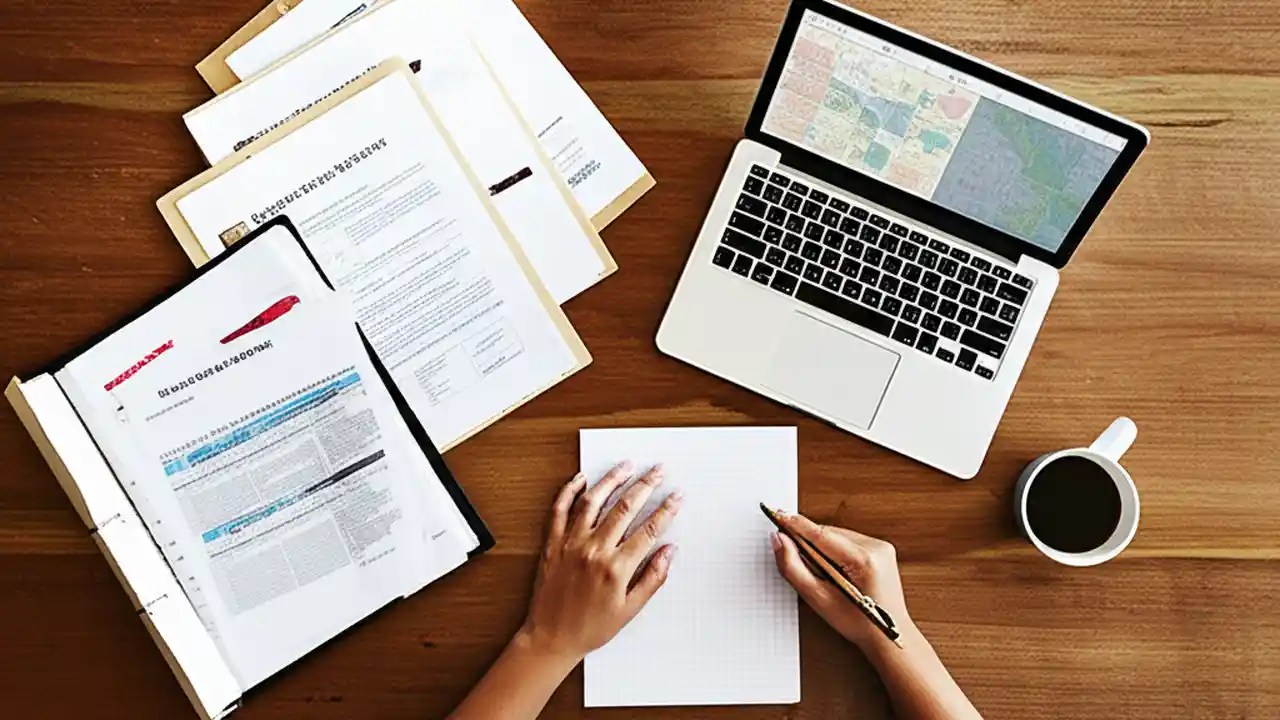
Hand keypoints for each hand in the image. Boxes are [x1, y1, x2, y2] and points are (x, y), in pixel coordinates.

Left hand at [517, 461, 682, 661]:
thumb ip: (652, 578)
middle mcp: (594, 550)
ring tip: (626, 466)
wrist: (550, 638)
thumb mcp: (630, 609)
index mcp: (616, 568)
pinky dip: (569, 491)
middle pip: (625, 507)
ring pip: (593, 501)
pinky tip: (581, 479)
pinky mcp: (552, 544)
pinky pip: (560, 510)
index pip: (649, 529)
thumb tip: (669, 552)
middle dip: (645, 485)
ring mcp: (571, 544)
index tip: (676, 496)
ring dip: (612, 480)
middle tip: (658, 470)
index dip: (666, 509)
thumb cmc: (590, 628)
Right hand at [770, 512, 909, 648]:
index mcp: (863, 560)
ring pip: (836, 535)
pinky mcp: (880, 548)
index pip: (820, 534)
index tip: (776, 515)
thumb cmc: (858, 624)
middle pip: (827, 533)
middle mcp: (875, 548)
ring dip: (821, 547)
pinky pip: (847, 540)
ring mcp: (880, 546)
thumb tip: (779, 541)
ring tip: (821, 573)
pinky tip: (833, 570)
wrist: (887, 636)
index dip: (795, 524)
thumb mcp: (819, 599)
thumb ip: (793, 568)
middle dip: (808, 542)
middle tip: (797, 560)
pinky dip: (834, 550)